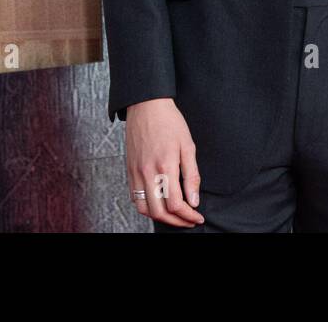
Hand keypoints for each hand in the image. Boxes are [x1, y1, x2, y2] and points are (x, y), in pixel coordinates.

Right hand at [124, 98, 205, 226]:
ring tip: (174, 215)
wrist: (146, 105)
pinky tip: (159, 203)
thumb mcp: (188, 146)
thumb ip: (191, 176)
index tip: (197, 217)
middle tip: (188, 220)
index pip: (175, 204)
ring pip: (144, 209)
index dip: (188, 215)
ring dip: (160, 217)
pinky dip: (147, 206)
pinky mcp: (129, 170)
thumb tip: (194, 201)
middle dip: (176, 221)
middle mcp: (147, 173)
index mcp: (165, 166)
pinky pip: (134, 197)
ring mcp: (136, 172)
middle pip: (158, 212)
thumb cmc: (169, 122)